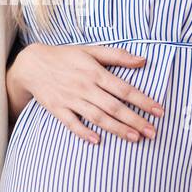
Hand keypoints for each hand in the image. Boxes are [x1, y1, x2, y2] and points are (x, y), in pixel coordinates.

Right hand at [10, 43, 163, 143]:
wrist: (32, 64)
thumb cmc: (65, 56)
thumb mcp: (91, 50)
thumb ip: (117, 56)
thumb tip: (143, 61)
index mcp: (95, 71)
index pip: (124, 88)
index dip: (143, 100)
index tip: (159, 111)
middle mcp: (84, 86)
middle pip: (114, 106)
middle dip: (135, 120)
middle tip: (153, 132)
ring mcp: (70, 99)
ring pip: (97, 116)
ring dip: (116, 128)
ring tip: (135, 138)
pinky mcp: (57, 109)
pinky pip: (71, 123)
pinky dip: (83, 132)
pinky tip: (97, 141)